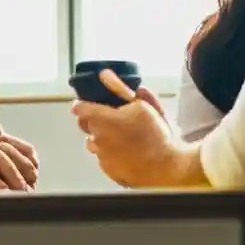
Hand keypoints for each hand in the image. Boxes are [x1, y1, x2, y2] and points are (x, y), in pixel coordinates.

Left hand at [72, 70, 189, 187]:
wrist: (165, 167)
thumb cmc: (156, 135)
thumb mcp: (143, 105)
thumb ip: (120, 89)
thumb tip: (105, 75)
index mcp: (104, 119)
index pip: (79, 108)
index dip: (83, 104)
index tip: (89, 103)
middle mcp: (98, 138)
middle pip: (86, 125)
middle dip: (96, 120)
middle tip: (115, 120)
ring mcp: (101, 156)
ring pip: (94, 142)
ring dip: (103, 138)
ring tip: (125, 138)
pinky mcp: (107, 169)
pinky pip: (103, 157)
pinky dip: (111, 153)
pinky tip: (128, 152)